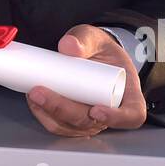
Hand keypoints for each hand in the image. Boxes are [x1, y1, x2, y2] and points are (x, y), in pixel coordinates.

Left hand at [26, 25, 147, 134]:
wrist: (91, 55)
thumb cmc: (100, 50)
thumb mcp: (96, 38)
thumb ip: (84, 38)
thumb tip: (67, 46)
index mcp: (129, 95)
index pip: (131, 116)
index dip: (116, 118)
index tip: (96, 110)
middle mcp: (111, 112)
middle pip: (89, 122)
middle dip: (62, 109)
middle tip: (40, 92)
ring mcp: (91, 120)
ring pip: (70, 127)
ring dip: (48, 113)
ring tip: (33, 93)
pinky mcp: (73, 120)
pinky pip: (59, 125)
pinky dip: (43, 114)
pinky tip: (33, 100)